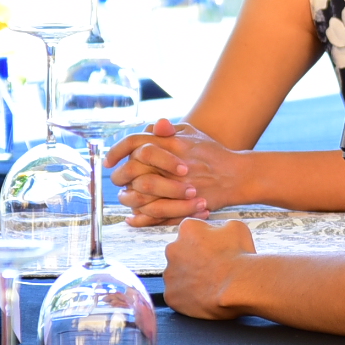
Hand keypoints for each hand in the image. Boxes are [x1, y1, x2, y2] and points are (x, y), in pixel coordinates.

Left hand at [106, 118, 236, 225]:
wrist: (236, 176)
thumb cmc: (212, 153)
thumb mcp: (192, 133)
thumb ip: (168, 130)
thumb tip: (150, 126)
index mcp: (171, 143)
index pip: (135, 142)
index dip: (117, 151)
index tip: (109, 160)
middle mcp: (171, 163)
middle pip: (132, 169)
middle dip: (119, 176)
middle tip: (117, 180)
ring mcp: (176, 186)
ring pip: (139, 194)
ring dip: (127, 197)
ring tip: (125, 197)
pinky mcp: (182, 204)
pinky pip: (152, 214)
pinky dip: (138, 218)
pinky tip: (133, 217)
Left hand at [163, 217, 255, 319]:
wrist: (238, 285)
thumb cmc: (239, 255)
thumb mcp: (237, 228)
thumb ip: (222, 226)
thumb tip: (220, 230)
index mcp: (187, 229)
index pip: (191, 230)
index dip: (205, 240)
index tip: (215, 249)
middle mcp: (172, 249)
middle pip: (180, 252)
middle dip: (193, 258)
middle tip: (212, 267)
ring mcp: (169, 274)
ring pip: (177, 274)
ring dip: (189, 277)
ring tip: (210, 284)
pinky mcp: (171, 295)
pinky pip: (177, 294)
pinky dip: (187, 296)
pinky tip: (203, 296)